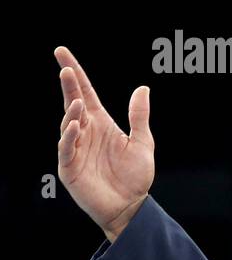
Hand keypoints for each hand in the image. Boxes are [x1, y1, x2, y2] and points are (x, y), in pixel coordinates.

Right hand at [54, 46, 154, 240]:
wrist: (131, 205)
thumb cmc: (135, 176)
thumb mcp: (142, 142)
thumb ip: (139, 116)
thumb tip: (142, 88)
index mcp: (101, 124)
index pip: (85, 93)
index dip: (75, 74)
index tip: (62, 54)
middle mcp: (85, 133)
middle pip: (73, 103)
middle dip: (68, 86)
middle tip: (64, 68)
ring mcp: (75, 149)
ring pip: (68, 125)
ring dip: (72, 112)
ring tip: (77, 102)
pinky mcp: (70, 167)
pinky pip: (67, 149)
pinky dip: (69, 137)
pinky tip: (75, 126)